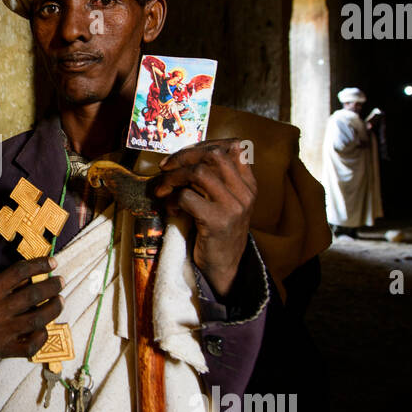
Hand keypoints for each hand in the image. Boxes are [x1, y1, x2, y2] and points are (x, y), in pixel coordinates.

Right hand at [0, 257, 63, 361]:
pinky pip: (31, 344)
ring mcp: (1, 332)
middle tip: (60, 282)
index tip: (52, 262)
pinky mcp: (5, 350)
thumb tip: (33, 276)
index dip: (39, 265)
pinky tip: (45, 328)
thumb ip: (5, 284)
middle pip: (32, 295)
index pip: (18, 272)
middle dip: (52, 286)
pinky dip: (42, 335)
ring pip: (37, 319)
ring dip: (54, 308)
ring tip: (59, 301)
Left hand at [151, 138, 255, 297]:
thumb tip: (183, 157)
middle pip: (213, 154)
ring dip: (173, 178)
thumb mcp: (225, 201)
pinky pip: (187, 197)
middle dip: (183, 156)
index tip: (183, 154)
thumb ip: (216, 179)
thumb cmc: (218, 231)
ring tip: (163, 190)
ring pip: (198, 172)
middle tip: (165, 168)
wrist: (224, 267)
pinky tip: (172, 211)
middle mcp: (245, 192)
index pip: (234, 146)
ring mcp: (233, 207)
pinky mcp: (217, 222)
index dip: (204, 144)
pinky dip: (172, 200)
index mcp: (248, 184)